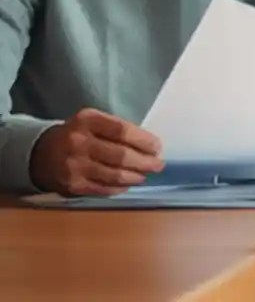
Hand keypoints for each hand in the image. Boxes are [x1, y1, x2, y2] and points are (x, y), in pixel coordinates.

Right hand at [30, 109, 164, 196]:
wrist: (41, 154)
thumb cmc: (78, 135)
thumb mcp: (93, 122)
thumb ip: (117, 130)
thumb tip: (150, 146)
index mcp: (87, 120)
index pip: (122, 131)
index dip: (144, 140)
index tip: (157, 147)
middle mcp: (78, 142)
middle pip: (121, 155)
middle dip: (145, 162)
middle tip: (158, 164)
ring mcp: (74, 165)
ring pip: (115, 175)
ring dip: (136, 176)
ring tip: (145, 175)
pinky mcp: (72, 185)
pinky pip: (104, 188)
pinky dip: (120, 187)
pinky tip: (128, 184)